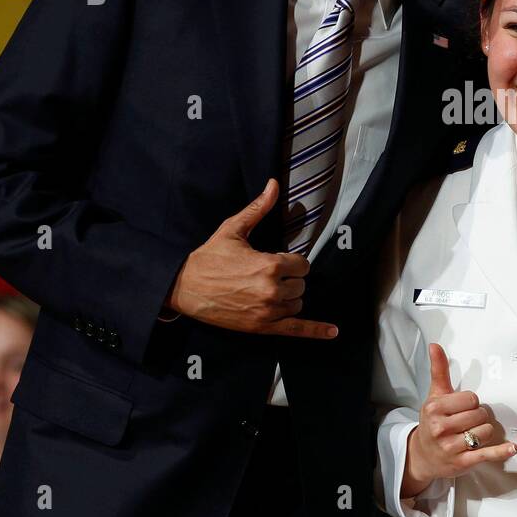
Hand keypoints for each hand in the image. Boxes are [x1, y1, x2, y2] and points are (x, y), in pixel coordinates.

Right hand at [165, 179, 336, 338]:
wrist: (184, 286)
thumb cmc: (209, 257)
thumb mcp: (233, 229)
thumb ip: (259, 208)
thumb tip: (274, 184)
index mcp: (270, 265)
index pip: (302, 265)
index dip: (291, 261)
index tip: (275, 260)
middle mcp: (272, 290)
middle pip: (301, 285)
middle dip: (289, 278)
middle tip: (266, 275)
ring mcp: (267, 311)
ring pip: (298, 303)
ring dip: (289, 297)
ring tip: (268, 290)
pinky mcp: (261, 327)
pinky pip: (296, 330)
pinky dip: (315, 331)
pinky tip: (332, 332)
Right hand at [401, 343, 515, 498]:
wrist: (422, 455)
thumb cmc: (432, 421)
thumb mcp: (434, 395)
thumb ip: (439, 370)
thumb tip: (435, 344)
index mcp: (435, 408)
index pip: (471, 399)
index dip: (471, 402)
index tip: (463, 407)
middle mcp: (441, 428)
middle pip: (480, 415)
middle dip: (479, 417)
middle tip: (467, 422)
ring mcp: (451, 447)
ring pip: (485, 432)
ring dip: (484, 433)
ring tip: (472, 435)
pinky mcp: (462, 462)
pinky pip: (486, 454)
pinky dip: (501, 451)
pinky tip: (512, 448)